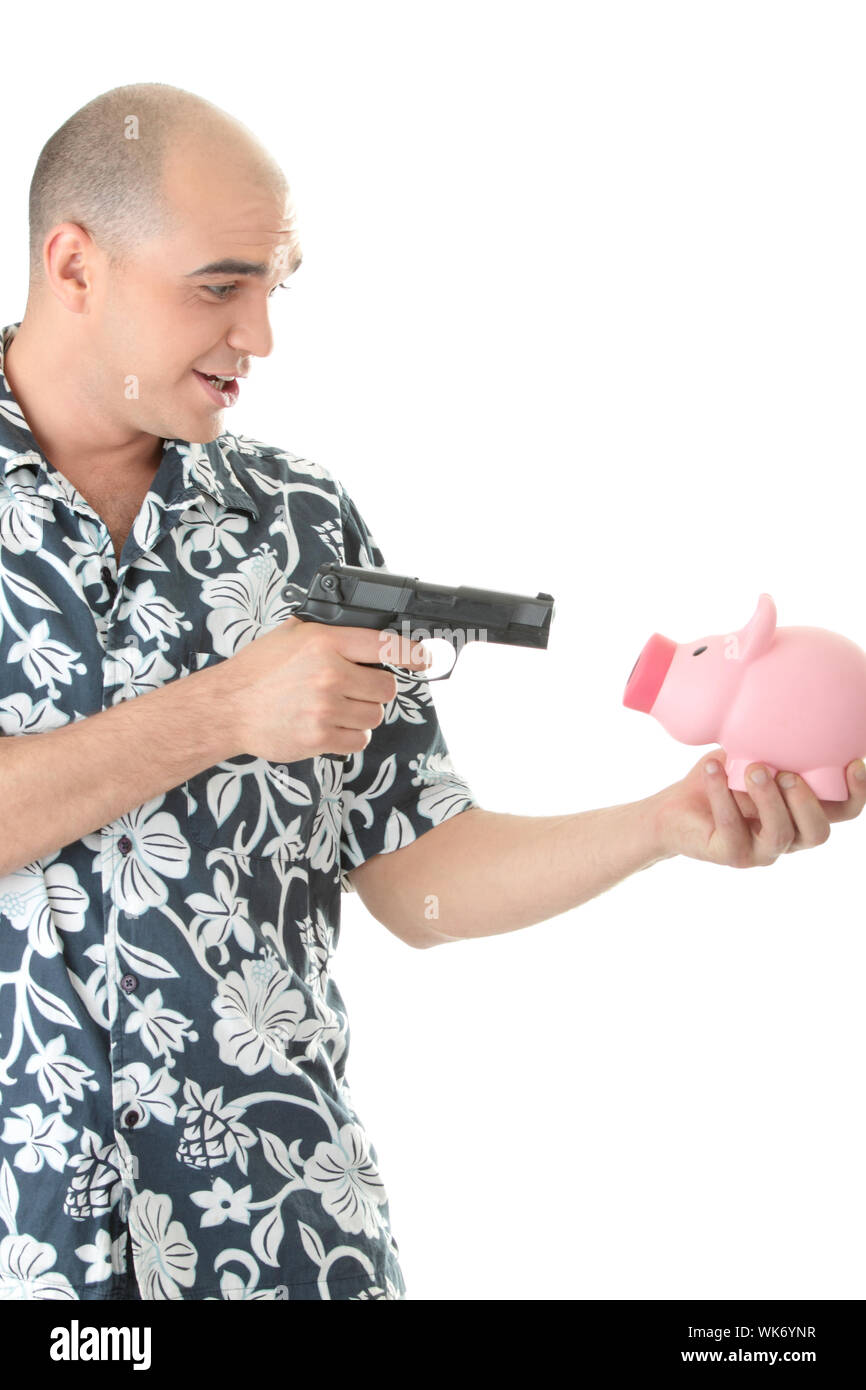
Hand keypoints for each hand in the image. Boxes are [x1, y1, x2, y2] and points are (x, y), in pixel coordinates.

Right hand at [212, 617, 430, 762]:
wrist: (227, 708)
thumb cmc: (258, 671)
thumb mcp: (291, 634)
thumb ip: (329, 632)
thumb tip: (368, 633)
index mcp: (324, 642)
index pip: (384, 646)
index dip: (411, 653)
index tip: (424, 659)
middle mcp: (328, 673)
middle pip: (386, 688)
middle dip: (374, 689)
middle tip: (351, 688)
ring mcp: (325, 708)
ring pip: (375, 715)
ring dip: (361, 714)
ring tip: (333, 707)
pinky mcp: (319, 737)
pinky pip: (359, 739)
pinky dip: (350, 735)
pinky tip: (329, 725)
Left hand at [654, 747, 865, 866]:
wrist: (676, 807)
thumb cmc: (724, 777)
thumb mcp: (754, 752)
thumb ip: (776, 744)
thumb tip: (788, 704)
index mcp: (803, 812)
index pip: (842, 811)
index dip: (856, 793)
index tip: (853, 764)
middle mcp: (789, 837)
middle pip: (818, 833)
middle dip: (807, 801)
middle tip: (788, 773)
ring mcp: (761, 851)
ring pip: (780, 834)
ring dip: (768, 798)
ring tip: (752, 768)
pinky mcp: (730, 854)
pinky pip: (732, 828)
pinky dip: (722, 794)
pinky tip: (713, 769)